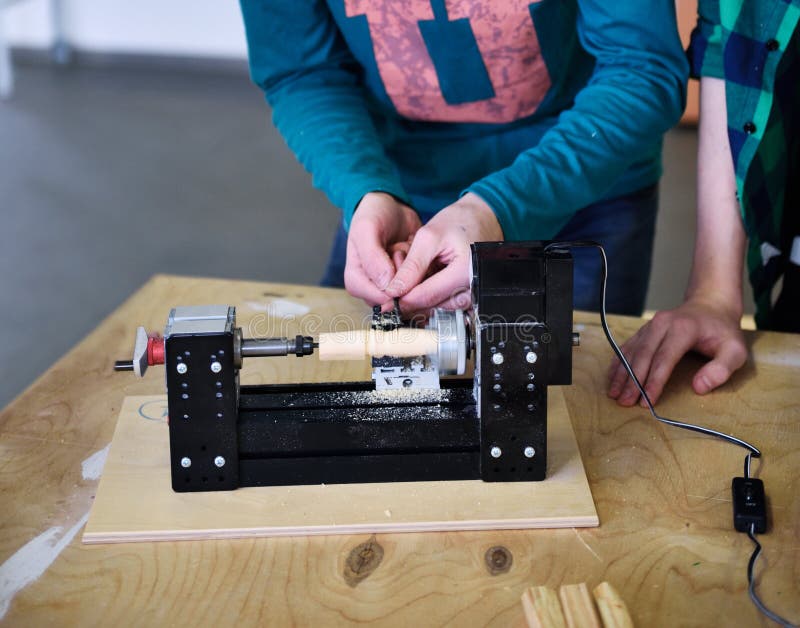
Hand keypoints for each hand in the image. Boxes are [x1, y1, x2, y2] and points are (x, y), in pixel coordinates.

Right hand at [344, 192, 421, 304]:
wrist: (392, 205)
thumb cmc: (373, 216)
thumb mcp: (367, 230)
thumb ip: (372, 257)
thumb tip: (385, 285)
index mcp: (356, 279)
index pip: (376, 299)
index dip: (393, 288)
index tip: (401, 265)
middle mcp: (373, 286)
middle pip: (395, 298)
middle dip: (404, 276)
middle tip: (401, 249)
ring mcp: (391, 284)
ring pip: (410, 292)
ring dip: (414, 271)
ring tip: (406, 246)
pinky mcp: (407, 279)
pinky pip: (421, 284)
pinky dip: (423, 268)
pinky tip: (416, 251)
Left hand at [384, 192, 502, 315]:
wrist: (481, 220)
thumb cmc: (460, 222)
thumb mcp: (430, 237)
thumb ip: (412, 265)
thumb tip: (394, 290)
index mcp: (465, 273)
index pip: (427, 296)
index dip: (402, 298)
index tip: (385, 297)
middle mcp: (472, 289)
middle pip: (431, 305)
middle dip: (410, 297)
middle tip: (396, 284)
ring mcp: (471, 295)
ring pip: (435, 306)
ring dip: (419, 296)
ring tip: (413, 277)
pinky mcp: (467, 296)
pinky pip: (443, 302)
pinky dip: (429, 294)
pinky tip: (424, 280)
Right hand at [607, 296, 747, 405]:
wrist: (710, 305)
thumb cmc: (722, 332)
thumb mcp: (735, 350)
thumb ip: (721, 369)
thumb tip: (698, 388)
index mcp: (683, 328)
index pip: (664, 358)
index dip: (654, 381)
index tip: (647, 401)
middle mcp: (662, 324)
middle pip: (643, 355)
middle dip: (633, 381)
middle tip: (625, 402)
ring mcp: (650, 325)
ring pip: (631, 351)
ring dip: (621, 374)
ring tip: (614, 394)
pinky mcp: (643, 330)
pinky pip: (627, 347)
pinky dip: (618, 363)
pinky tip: (612, 378)